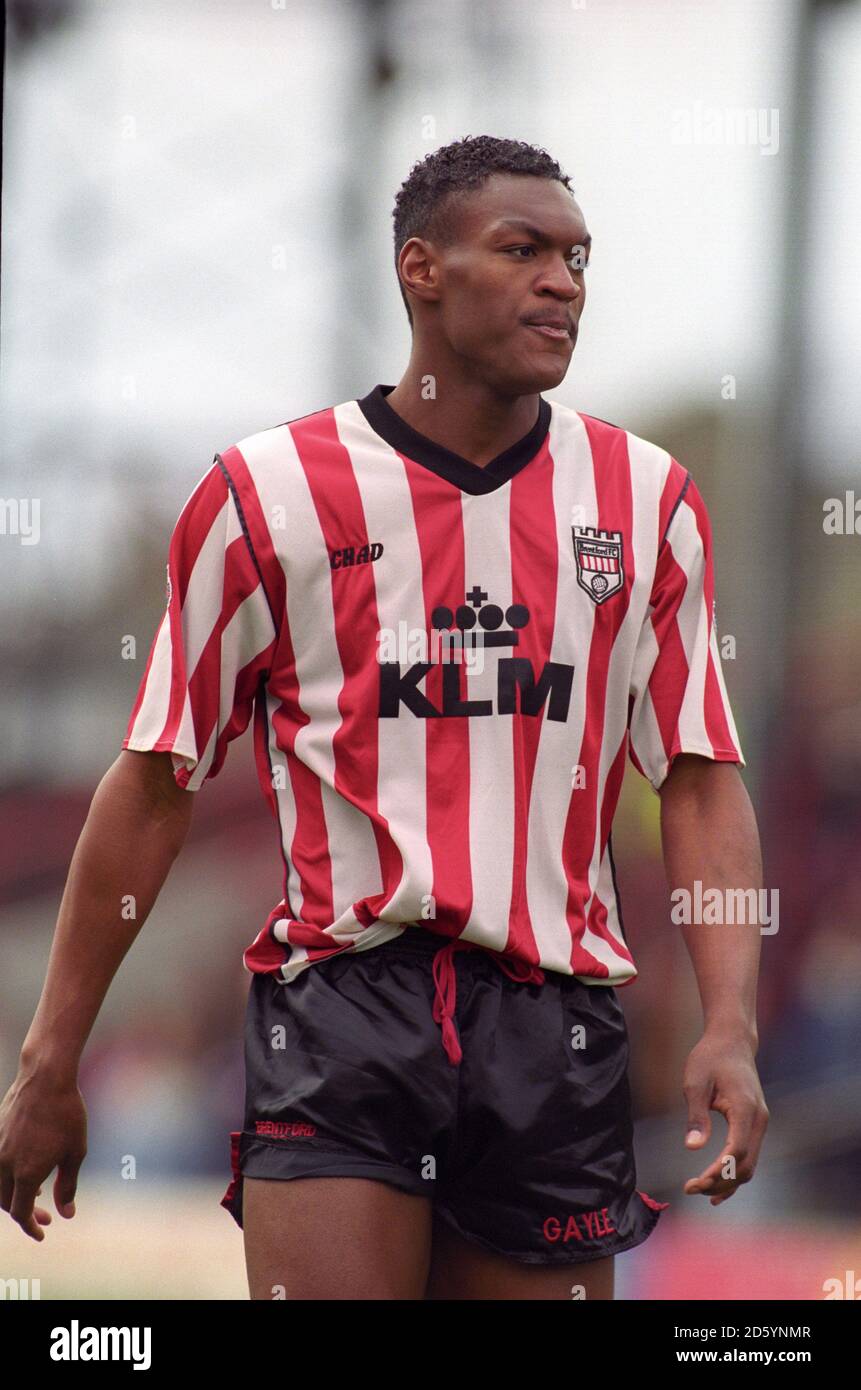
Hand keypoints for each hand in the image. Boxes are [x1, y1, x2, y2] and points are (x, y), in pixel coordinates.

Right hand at [0, 1067, 86, 1239]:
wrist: (46, 1077)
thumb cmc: (67, 1113)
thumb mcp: (76, 1152)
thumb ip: (68, 1186)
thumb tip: (67, 1214)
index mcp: (26, 1174)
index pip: (21, 1214)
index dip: (32, 1227)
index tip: (43, 1233)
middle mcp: (5, 1165)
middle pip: (7, 1203)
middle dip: (26, 1214)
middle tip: (47, 1216)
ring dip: (16, 1195)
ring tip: (40, 1193)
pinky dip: (11, 1175)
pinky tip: (29, 1167)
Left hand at [681, 1032, 768, 1204]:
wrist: (731, 1041)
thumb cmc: (710, 1058)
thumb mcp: (695, 1082)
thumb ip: (696, 1116)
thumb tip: (692, 1148)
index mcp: (745, 1109)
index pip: (737, 1151)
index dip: (718, 1171)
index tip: (695, 1182)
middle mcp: (759, 1120)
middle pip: (746, 1165)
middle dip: (720, 1182)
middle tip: (690, 1188)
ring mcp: (760, 1123)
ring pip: (749, 1165)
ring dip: (727, 1182)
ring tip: (699, 1191)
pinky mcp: (754, 1125)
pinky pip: (748, 1156)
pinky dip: (734, 1174)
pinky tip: (717, 1188)